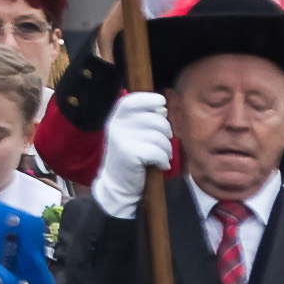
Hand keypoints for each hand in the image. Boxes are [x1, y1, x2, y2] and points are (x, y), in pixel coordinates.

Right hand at [90, 91, 173, 219]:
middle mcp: (116, 124)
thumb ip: (143, 117)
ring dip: (166, 149)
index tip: (161, 109)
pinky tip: (160, 165)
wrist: (116, 184)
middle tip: (162, 144)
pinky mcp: (129, 153)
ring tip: (161, 156)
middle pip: (156, 119)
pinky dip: (163, 160)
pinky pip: (157, 151)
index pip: (136, 99)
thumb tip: (163, 108)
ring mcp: (121, 138)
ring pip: (160, 137)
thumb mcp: (130, 132)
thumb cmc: (130, 156)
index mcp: (117, 116)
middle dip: (166, 133)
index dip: (153, 100)